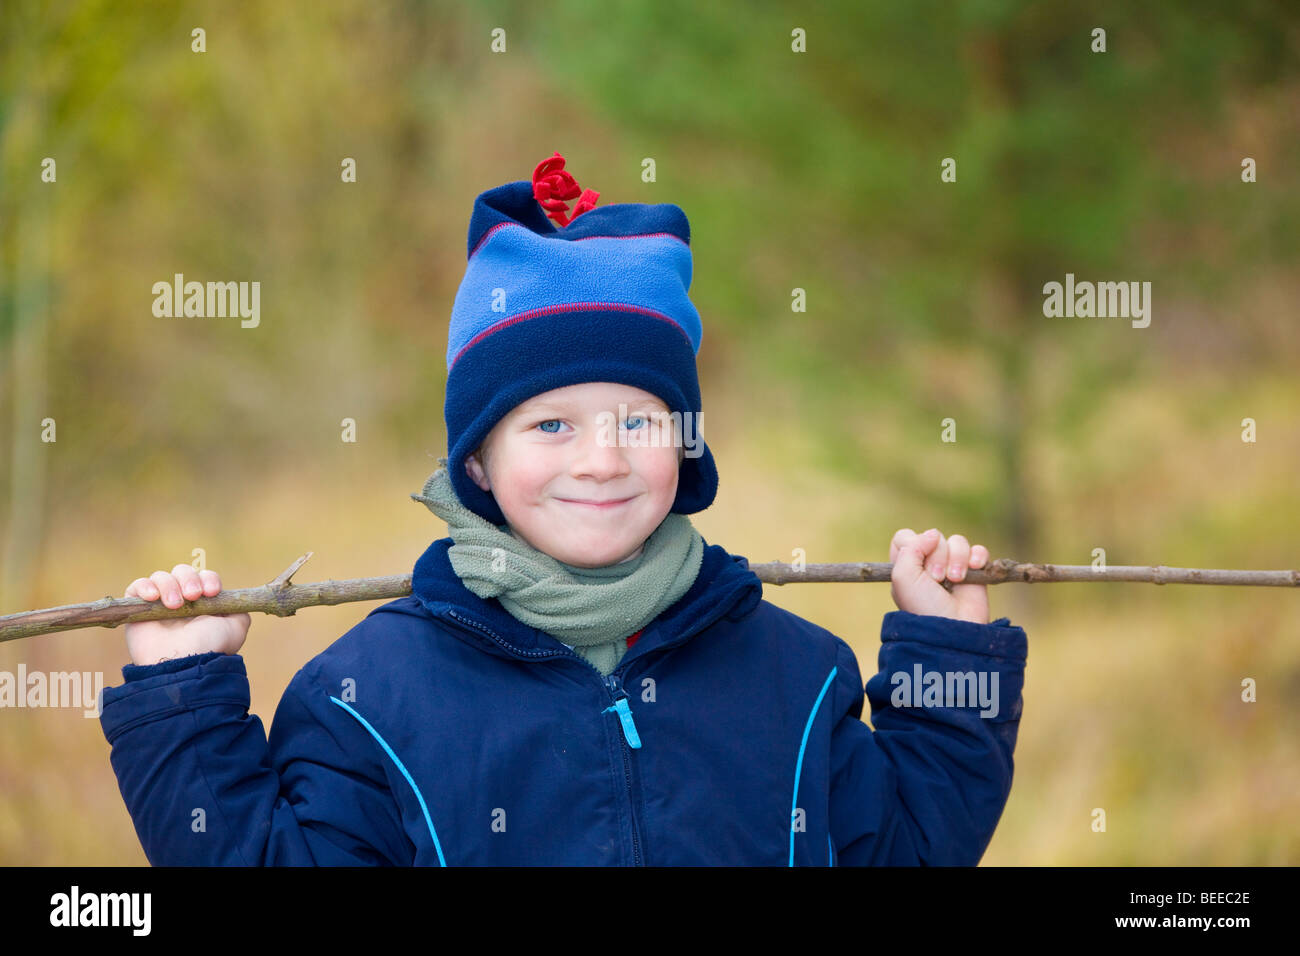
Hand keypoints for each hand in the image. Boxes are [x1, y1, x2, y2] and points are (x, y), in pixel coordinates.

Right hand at [123, 564, 250, 665]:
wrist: (185, 663)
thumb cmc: (211, 645)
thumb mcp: (236, 626)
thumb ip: (238, 609)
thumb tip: (234, 601)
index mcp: (203, 603)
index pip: (203, 576)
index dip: (208, 578)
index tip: (211, 591)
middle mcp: (181, 602)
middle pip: (182, 571)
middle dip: (189, 578)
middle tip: (193, 596)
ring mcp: (158, 606)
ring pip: (160, 577)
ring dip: (169, 585)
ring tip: (175, 606)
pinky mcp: (138, 611)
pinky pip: (136, 587)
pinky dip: (144, 586)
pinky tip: (153, 597)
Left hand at [889, 528, 989, 623]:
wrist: (954, 629)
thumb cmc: (924, 607)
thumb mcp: (903, 578)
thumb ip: (909, 548)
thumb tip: (933, 535)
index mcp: (906, 566)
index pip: (904, 537)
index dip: (912, 544)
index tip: (918, 562)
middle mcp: (929, 564)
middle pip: (933, 535)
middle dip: (936, 556)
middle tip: (937, 579)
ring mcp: (953, 567)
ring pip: (957, 541)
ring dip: (957, 559)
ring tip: (955, 580)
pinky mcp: (975, 572)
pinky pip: (978, 550)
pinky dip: (978, 556)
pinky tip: (975, 569)